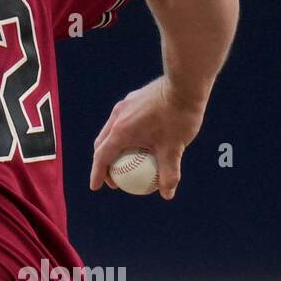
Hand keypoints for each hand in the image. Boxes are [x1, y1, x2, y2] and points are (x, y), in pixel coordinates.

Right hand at [89, 76, 205, 199]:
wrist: (184, 85)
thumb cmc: (178, 117)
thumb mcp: (175, 149)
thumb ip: (169, 173)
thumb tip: (167, 194)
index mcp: (121, 131)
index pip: (102, 157)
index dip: (97, 174)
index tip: (96, 187)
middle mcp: (117, 118)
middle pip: (101, 144)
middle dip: (103, 162)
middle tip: (114, 177)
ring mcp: (124, 106)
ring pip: (110, 131)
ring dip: (112, 147)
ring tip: (125, 159)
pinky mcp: (133, 99)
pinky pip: (122, 121)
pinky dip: (123, 135)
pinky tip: (141, 139)